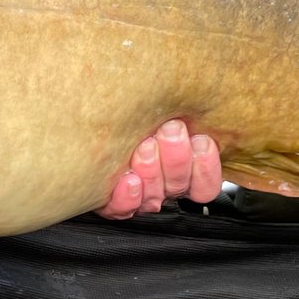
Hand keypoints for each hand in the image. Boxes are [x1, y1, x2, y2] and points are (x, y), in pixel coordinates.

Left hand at [99, 119, 221, 218]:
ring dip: (152, 171)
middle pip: (180, 186)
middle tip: (171, 129)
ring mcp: (139, 195)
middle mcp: (163, 185)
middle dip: (177, 157)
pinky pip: (122, 209)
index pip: (205, 184)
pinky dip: (127, 196)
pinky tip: (128, 179)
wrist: (87, 119)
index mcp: (184, 168)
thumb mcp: (165, 109)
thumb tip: (211, 88)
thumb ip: (184, 112)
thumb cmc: (135, 110)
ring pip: (154, 198)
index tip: (202, 140)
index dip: (207, 167)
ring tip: (145, 146)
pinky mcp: (113, 201)